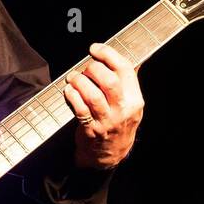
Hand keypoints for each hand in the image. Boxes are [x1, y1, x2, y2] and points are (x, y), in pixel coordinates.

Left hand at [64, 42, 143, 168]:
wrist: (111, 154)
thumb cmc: (118, 123)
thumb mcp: (130, 104)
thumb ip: (128, 82)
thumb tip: (125, 57)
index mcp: (134, 99)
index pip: (125, 69)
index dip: (108, 54)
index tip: (95, 49)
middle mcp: (123, 110)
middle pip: (108, 81)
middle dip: (92, 69)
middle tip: (84, 69)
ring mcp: (107, 121)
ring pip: (92, 95)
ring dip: (79, 82)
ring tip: (73, 78)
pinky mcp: (91, 130)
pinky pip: (79, 109)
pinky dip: (72, 96)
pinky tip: (69, 91)